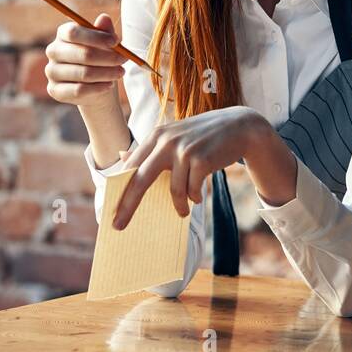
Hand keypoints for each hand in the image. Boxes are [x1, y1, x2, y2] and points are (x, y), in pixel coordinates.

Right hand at [44, 13, 125, 110]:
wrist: (97, 86)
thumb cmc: (102, 59)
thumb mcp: (106, 44)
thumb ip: (105, 32)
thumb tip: (104, 18)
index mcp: (63, 34)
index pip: (73, 32)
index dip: (96, 37)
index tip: (116, 42)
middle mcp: (54, 51)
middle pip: (82, 54)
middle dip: (108, 57)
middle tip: (124, 60)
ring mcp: (52, 71)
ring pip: (83, 73)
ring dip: (106, 73)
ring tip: (120, 72)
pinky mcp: (54, 90)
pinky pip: (78, 90)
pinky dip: (98, 88)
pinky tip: (109, 85)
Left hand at [113, 106, 278, 229]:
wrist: (240, 126)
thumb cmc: (204, 135)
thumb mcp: (175, 135)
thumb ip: (151, 147)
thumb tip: (122, 157)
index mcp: (157, 135)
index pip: (131, 167)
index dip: (119, 190)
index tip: (111, 210)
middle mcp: (167, 141)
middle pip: (139, 179)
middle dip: (128, 205)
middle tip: (118, 225)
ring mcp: (184, 150)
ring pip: (173, 190)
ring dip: (179, 205)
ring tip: (182, 212)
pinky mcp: (201, 160)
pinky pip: (192, 190)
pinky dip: (195, 197)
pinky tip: (198, 196)